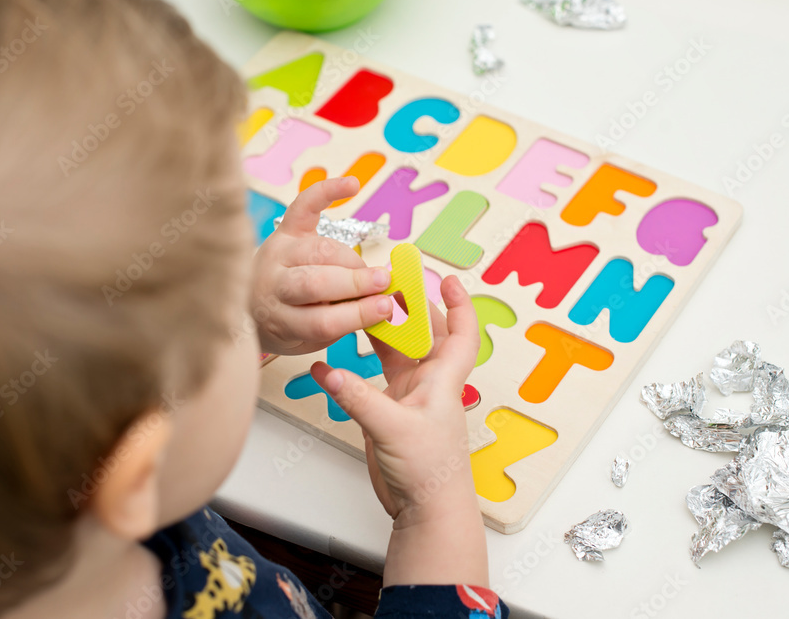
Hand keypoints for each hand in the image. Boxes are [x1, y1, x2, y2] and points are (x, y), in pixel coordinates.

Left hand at [252, 178, 392, 355]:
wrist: (249, 305)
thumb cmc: (289, 324)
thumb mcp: (310, 338)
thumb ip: (343, 321)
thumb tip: (386, 304)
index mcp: (279, 321)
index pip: (321, 321)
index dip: (357, 314)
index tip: (385, 308)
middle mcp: (273, 286)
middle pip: (316, 283)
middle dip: (355, 282)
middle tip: (383, 283)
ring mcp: (277, 254)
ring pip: (319, 250)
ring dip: (351, 260)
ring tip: (372, 272)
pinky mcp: (284, 230)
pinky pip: (304, 205)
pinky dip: (328, 191)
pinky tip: (353, 185)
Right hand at [310, 276, 487, 586]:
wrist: (426, 510)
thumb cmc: (431, 472)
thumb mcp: (393, 428)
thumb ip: (359, 398)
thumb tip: (329, 372)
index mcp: (443, 380)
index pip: (461, 333)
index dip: (459, 304)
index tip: (447, 279)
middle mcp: (428, 384)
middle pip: (423, 335)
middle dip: (409, 308)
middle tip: (386, 284)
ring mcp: (407, 398)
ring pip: (395, 354)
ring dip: (380, 333)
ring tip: (359, 309)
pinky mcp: (387, 414)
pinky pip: (369, 381)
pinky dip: (350, 371)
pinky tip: (328, 366)